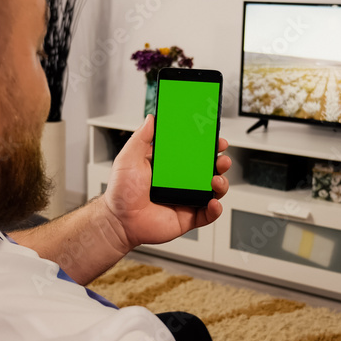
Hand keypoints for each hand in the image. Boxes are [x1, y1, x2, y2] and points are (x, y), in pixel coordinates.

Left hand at [102, 114, 230, 248]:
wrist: (118, 221)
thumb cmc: (121, 192)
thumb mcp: (129, 158)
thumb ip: (141, 138)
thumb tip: (151, 119)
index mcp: (169, 166)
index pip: (194, 151)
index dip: (206, 144)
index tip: (214, 137)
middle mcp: (181, 181)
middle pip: (209, 169)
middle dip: (220, 162)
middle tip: (221, 158)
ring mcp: (186, 199)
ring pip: (213, 190)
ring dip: (221, 183)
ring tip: (215, 180)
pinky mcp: (188, 217)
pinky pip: (208, 214)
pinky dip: (215, 209)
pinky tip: (213, 202)